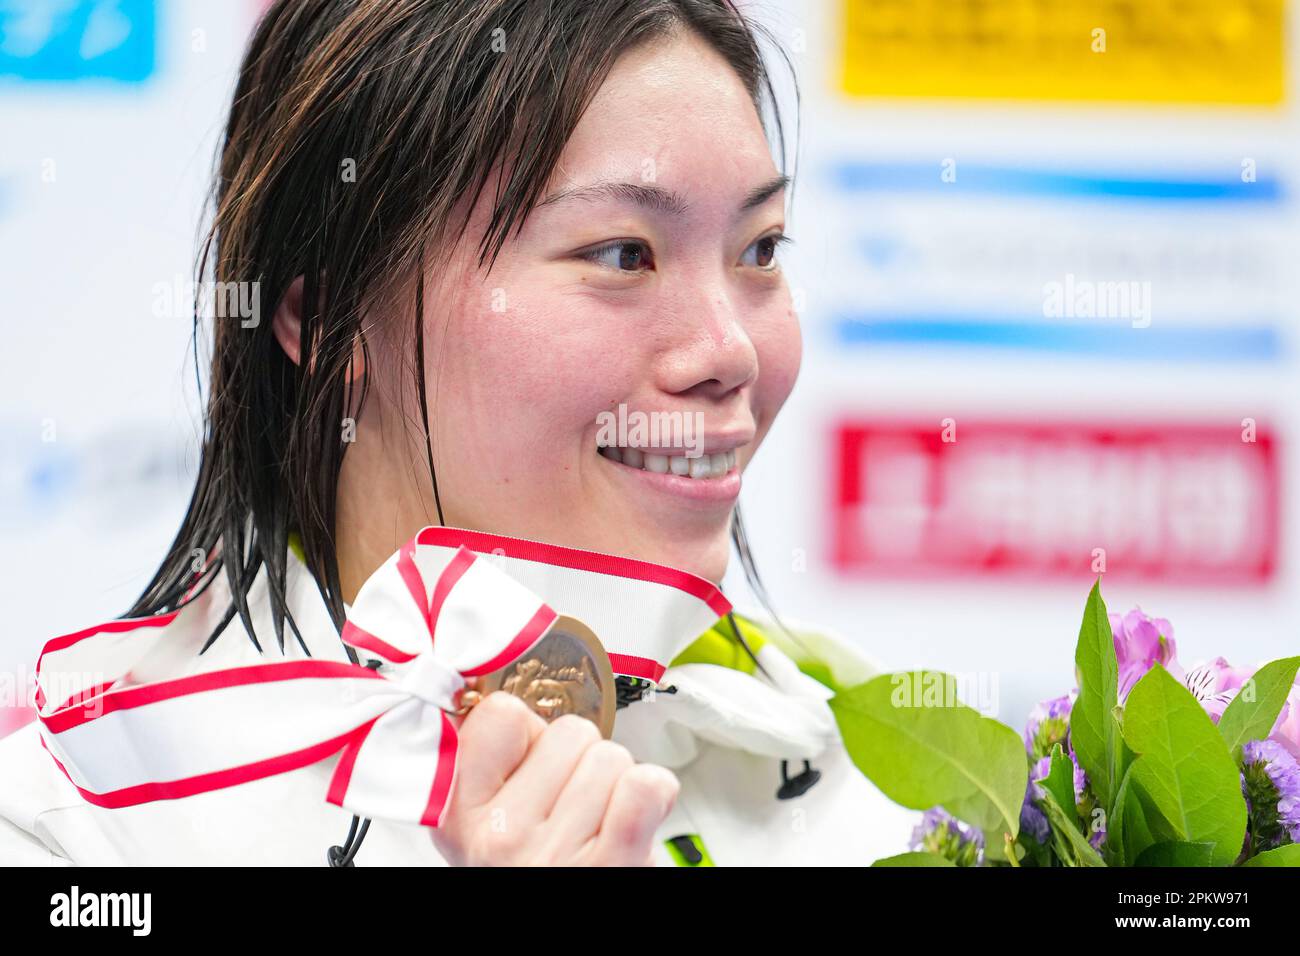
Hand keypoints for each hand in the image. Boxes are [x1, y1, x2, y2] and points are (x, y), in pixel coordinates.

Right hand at [430, 691, 679, 865]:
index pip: (501, 714)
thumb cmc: (536, 868)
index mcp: (461, 815)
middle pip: (569, 732)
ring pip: (611, 756)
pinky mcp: (611, 863)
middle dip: (581, 759)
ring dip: (616, 782)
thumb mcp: (488, 823)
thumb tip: (506, 696)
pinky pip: (644, 786)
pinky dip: (652, 792)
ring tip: (598, 822)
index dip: (529, 728)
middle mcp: (502, 837)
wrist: (568, 929)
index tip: (531, 753)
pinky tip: (633, 816)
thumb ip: (490, 763)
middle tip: (570, 803)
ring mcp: (556, 852)